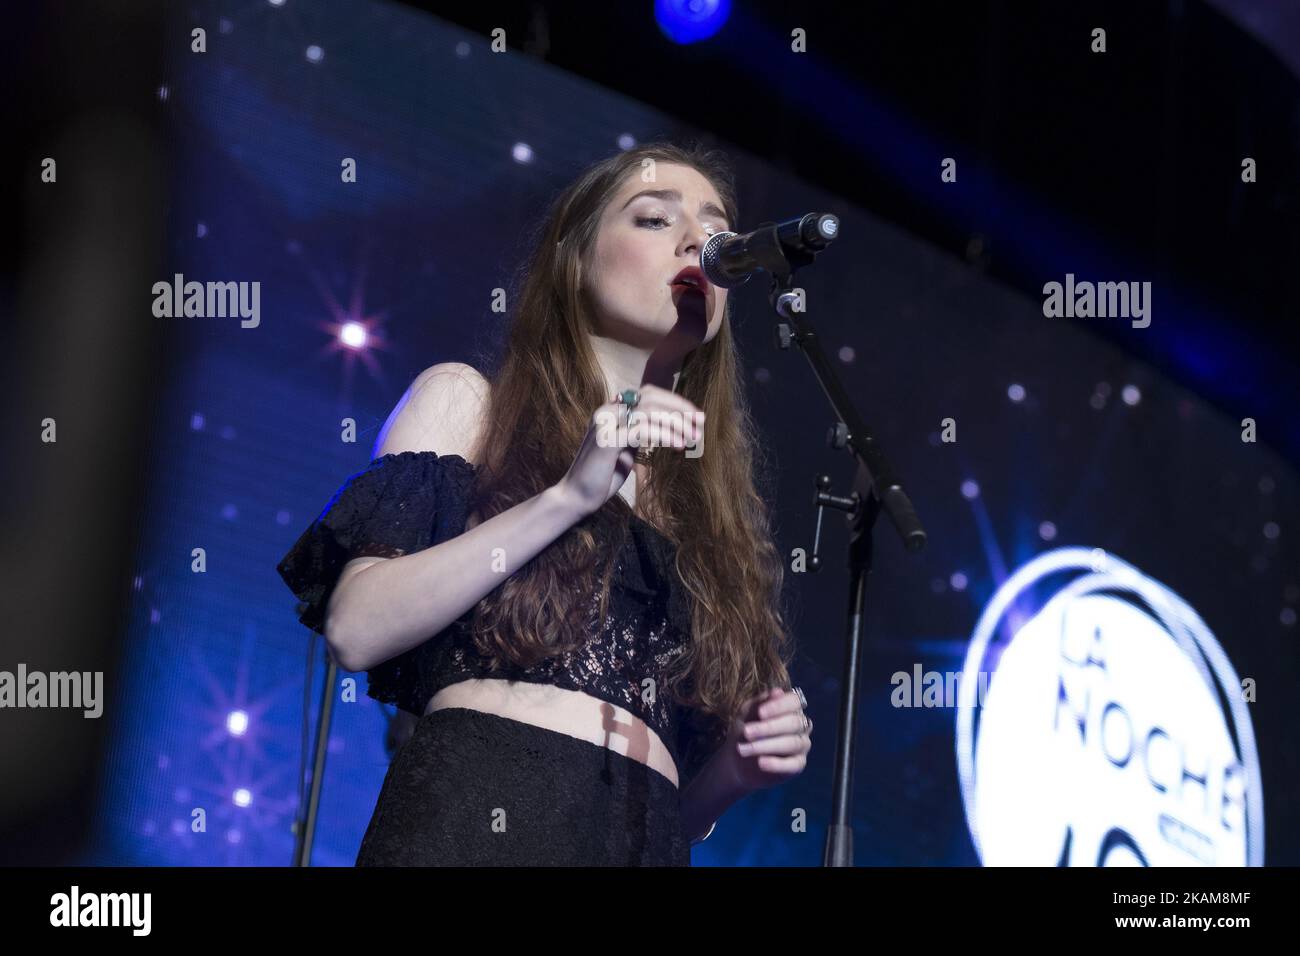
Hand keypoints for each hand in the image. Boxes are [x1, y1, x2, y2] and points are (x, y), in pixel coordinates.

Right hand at [553, 384, 704, 516]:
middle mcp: (606, 411)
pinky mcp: (607, 441)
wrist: (576, 497)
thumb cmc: (603, 476)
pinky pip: (643, 430)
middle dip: (679, 408)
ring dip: (676, 422)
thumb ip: (639, 432)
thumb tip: (667, 424)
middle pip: (650, 397)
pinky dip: (665, 435)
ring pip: (649, 411)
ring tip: (693, 437)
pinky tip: (679, 445)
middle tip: (700, 423)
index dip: (674, 401)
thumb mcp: (626, 448)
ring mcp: (605, 424)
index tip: (694, 415)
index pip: (647, 393)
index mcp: (611, 411)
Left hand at [719, 686, 811, 792]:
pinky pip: (793, 764)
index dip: (779, 706)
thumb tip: (777, 692)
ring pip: (793, 743)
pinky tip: (761, 762)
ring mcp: (802, 745)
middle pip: (794, 723)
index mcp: (790, 708)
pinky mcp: (798, 764)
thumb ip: (760, 703)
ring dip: (766, 745)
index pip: (794, 701)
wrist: (738, 759)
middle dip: (769, 727)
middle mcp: (801, 725)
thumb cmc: (744, 731)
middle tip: (746, 732)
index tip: (760, 713)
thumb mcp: (746, 714)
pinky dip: (777, 764)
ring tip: (744, 749)